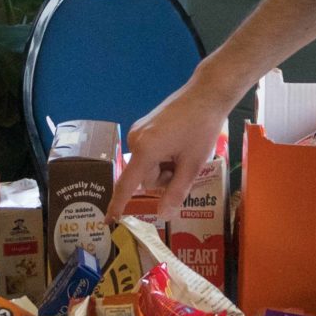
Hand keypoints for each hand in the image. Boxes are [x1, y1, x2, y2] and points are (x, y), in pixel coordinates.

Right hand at [115, 81, 232, 218]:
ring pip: (148, 166)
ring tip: (184, 151)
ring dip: (165, 167)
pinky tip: (179, 144)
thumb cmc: (202, 129)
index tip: (108, 221)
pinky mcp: (144, 126)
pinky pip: (149, 152)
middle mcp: (135, 140)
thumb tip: (162, 215)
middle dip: (164, 178)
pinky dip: (162, 156)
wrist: (206, 94)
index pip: (127, 185)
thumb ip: (176, 192)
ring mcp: (138, 131)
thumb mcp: (193, 165)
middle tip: (185, 164)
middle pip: (145, 177)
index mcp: (145, 150)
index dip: (118, 205)